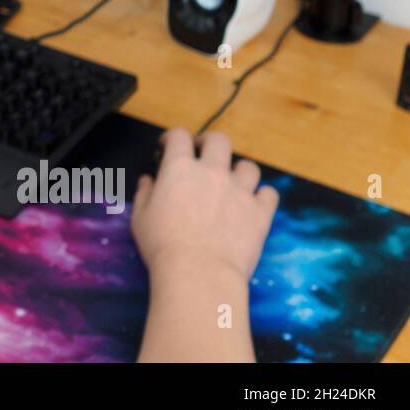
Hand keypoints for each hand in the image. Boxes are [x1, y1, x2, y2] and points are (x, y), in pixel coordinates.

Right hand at [131, 128, 277, 283]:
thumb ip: (145, 193)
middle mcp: (213, 172)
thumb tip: (148, 181)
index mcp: (180, 168)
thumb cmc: (162, 245)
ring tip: (231, 183)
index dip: (171, 137)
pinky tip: (253, 204)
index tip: (167, 147)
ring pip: (248, 166)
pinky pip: (269, 194)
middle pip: (218, 140)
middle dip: (209, 142)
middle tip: (202, 155)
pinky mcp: (260, 213)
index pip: (178, 136)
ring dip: (238, 171)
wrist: (199, 273)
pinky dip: (261, 196)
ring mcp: (240, 191)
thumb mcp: (140, 218)